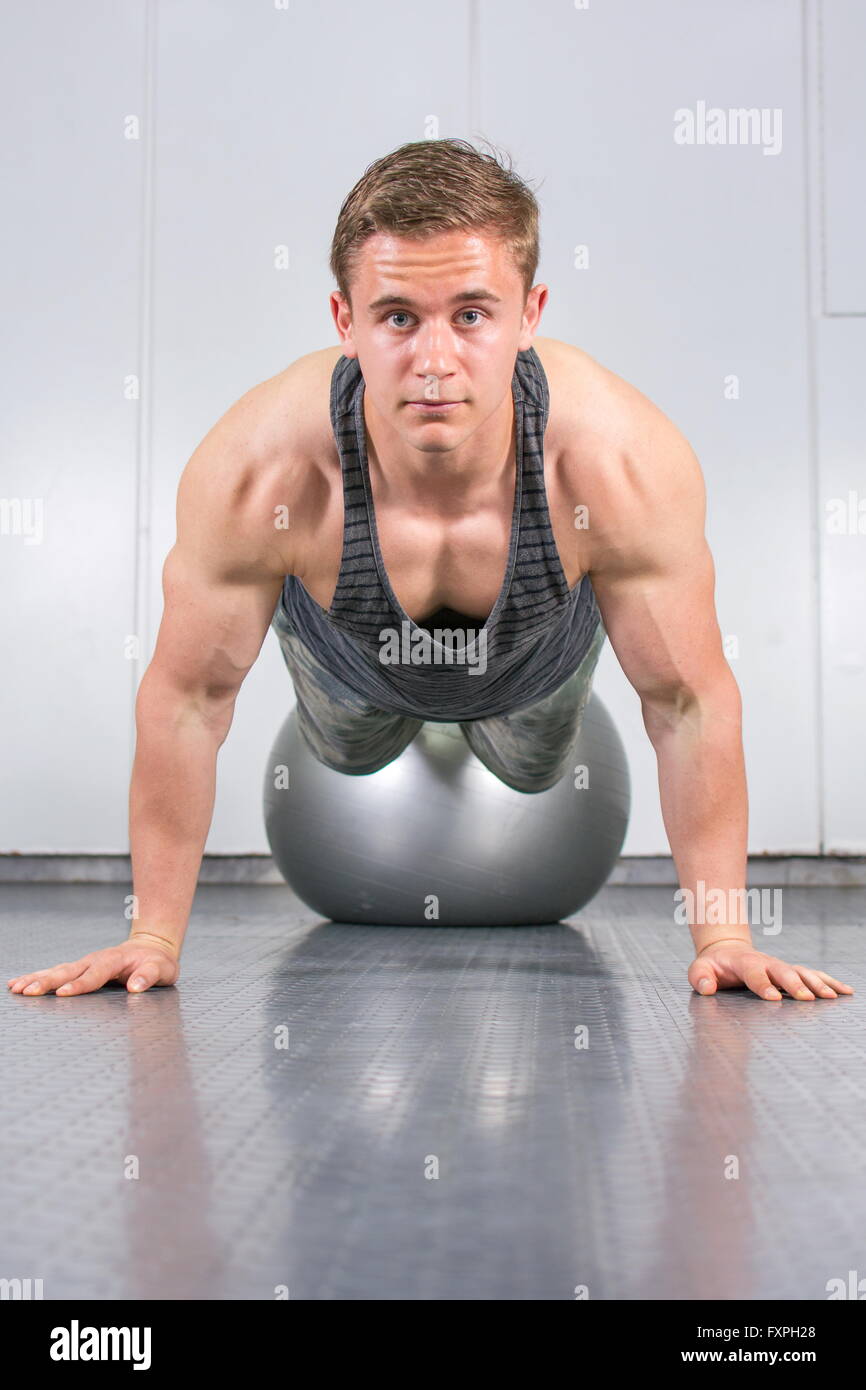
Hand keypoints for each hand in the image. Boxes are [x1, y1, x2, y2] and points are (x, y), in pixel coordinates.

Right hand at [7, 932, 179, 997]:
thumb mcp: (162, 969)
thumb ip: (149, 977)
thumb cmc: (157, 962)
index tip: (63, 994)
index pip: (94, 975)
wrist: (151, 947)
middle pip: (68, 971)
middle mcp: (94, 960)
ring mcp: (85, 963)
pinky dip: (37, 977)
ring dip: (37, 979)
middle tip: (28, 992)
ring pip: (57, 971)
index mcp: (113, 961)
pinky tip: (18, 984)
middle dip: (48, 982)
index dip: (79, 985)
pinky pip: (56, 972)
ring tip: (16, 988)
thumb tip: (135, 988)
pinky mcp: (79, 968)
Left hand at [687, 937, 853, 1000]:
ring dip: (817, 984)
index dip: (763, 985)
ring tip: (832, 997)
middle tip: (808, 999)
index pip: (755, 974)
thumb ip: (700, 977)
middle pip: (784, 972)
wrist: (727, 949)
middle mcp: (767, 963)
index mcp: (745, 963)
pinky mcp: (791, 972)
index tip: (774, 998)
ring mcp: (781, 967)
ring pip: (802, 972)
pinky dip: (829, 982)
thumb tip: (706, 987)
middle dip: (796, 985)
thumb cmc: (713, 964)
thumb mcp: (699, 968)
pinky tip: (845, 991)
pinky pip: (813, 975)